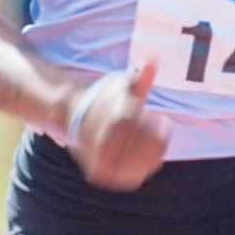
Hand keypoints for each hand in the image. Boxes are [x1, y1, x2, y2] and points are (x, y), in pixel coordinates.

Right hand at [67, 57, 172, 190]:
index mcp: (120, 118)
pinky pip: (120, 179)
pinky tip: (137, 166)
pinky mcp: (95, 169)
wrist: (71, 110)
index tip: (163, 123)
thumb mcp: (122, 83)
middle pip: (146, 154)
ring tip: (150, 155)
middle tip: (158, 143)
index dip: (161, 132)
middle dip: (155, 148)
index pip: (152, 135)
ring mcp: (100, 155)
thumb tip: (154, 55)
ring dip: (146, 163)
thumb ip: (142, 76)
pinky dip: (131, 175)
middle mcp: (108, 139)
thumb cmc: (104, 96)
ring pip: (135, 170)